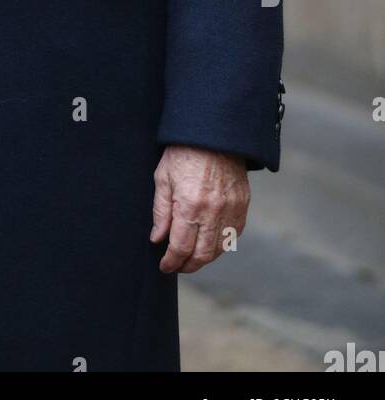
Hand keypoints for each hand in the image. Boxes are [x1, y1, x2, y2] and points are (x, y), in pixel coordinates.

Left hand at [150, 144, 249, 272]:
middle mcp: (213, 211)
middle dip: (187, 266)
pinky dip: (221, 243)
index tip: (164, 266)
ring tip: (191, 257)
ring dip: (205, 258)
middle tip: (177, 266)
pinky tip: (209, 242)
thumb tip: (157, 239)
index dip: (171, 262)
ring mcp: (231, 209)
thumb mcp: (163, 178)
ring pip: (219, 248)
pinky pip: (234, 234)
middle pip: (202, 255)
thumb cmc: (183, 153)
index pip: (180, 247)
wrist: (213, 133)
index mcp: (189, 205)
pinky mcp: (242, 205)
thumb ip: (160, 212)